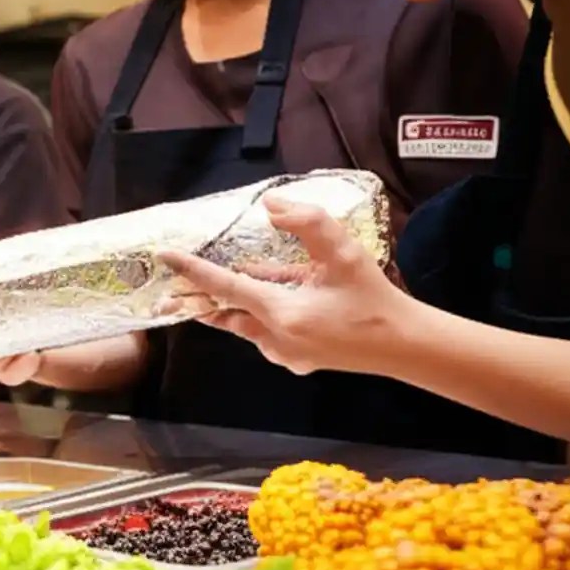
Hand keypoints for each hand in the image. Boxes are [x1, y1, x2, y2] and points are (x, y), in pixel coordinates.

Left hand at [156, 196, 409, 375]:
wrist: (403, 344)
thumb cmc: (373, 297)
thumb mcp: (343, 252)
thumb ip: (307, 223)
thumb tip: (270, 207)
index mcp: (282, 313)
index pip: (225, 287)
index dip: (193, 270)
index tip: (165, 256)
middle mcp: (274, 340)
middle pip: (224, 313)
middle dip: (200, 295)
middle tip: (174, 283)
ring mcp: (283, 355)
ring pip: (243, 325)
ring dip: (232, 304)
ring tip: (225, 282)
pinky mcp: (294, 361)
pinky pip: (262, 335)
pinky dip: (257, 315)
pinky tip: (270, 297)